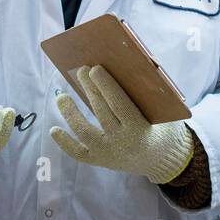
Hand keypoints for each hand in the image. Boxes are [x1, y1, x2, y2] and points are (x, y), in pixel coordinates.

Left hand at [50, 66, 193, 183]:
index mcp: (140, 129)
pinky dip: (64, 142)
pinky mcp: (99, 161)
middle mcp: (122, 143)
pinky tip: (54, 129)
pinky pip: (78, 153)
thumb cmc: (163, 129)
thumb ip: (155, 88)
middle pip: (101, 111)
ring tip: (61, 96)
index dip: (106, 86)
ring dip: (70, 112)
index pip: (119, 104)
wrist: (161, 161)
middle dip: (90, 89)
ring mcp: (108, 153)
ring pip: (84, 131)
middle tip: (81, 70)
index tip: (95, 69)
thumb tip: (146, 59)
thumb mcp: (165, 111)